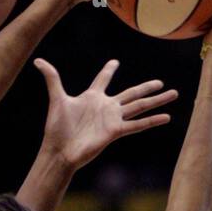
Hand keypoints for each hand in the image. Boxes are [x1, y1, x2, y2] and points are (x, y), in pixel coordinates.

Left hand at [34, 58, 177, 168]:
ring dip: (156, 101)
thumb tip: (38, 60)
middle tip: (160, 82)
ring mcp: (112, 119)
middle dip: (146, 87)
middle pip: (131, 93)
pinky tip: (166, 117)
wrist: (60, 150)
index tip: (115, 62)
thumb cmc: (57, 128)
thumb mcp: (57, 99)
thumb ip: (52, 78)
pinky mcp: (115, 131)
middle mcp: (105, 107)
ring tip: (174, 94)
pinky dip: (151, 121)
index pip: (103, 79)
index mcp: (92, 97)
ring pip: (139, 106)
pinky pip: (137, 124)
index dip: (108, 70)